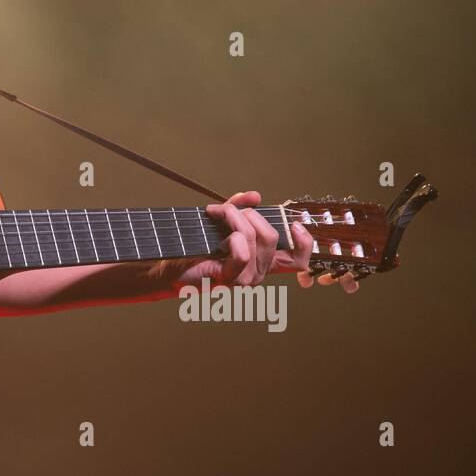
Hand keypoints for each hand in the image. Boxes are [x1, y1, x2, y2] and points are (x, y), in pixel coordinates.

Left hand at [162, 190, 318, 289]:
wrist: (170, 267)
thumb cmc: (196, 247)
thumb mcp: (222, 222)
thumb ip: (240, 208)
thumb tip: (255, 196)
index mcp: (263, 262)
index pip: (299, 260)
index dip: (304, 242)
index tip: (294, 224)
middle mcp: (259, 273)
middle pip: (272, 236)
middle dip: (248, 213)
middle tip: (227, 210)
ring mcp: (247, 279)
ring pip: (254, 237)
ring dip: (233, 217)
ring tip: (216, 214)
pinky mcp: (231, 279)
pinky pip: (241, 251)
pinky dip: (229, 234)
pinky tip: (216, 233)